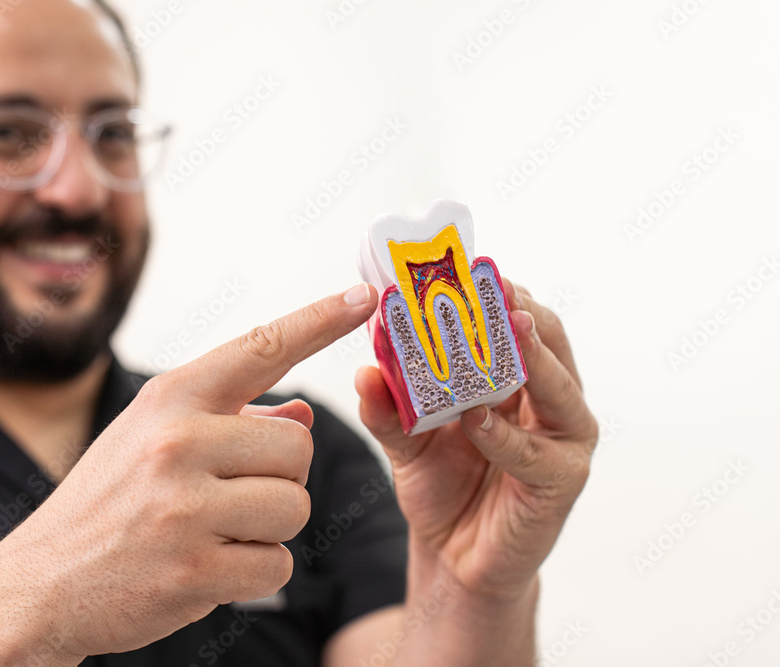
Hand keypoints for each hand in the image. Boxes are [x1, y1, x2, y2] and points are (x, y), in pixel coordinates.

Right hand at [6, 284, 378, 659]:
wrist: (42, 581)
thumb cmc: (110, 501)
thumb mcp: (153, 438)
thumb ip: (231, 420)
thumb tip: (304, 416)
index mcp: (170, 399)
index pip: (260, 348)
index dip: (318, 320)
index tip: (365, 296)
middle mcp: (177, 441)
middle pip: (299, 448)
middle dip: (282, 477)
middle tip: (233, 494)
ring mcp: (183, 507)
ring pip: (295, 507)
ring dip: (270, 526)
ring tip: (215, 531)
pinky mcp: (192, 570)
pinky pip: (277, 563)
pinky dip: (255, 570)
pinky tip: (208, 567)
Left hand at [355, 278, 596, 600]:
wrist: (456, 555)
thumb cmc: (442, 484)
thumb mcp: (405, 440)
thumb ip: (388, 409)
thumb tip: (365, 372)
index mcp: (515, 374)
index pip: (513, 317)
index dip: (491, 290)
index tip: (461, 266)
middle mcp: (548, 397)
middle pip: (546, 337)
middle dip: (517, 309)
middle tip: (491, 286)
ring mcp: (563, 438)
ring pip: (557, 385)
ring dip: (530, 356)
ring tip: (506, 330)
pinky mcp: (562, 480)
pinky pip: (535, 452)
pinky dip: (506, 435)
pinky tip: (479, 420)